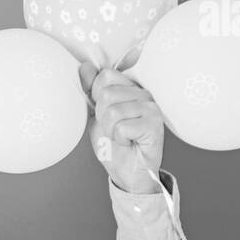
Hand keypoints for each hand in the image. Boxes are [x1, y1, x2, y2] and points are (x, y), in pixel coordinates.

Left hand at [79, 62, 163, 193]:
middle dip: (102, 116)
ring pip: (112, 111)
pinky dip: (119, 139)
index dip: (96, 97)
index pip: (105, 75)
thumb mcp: (96, 115)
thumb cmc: (113, 144)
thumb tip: (85, 67)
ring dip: (110, 130)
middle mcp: (144, 94)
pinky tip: (130, 142)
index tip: (104, 113)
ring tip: (121, 136)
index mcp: (130, 89)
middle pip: (106, 93)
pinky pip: (122, 127)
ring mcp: (151, 108)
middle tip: (114, 128)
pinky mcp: (155, 124)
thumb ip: (91, 91)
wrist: (126, 172)